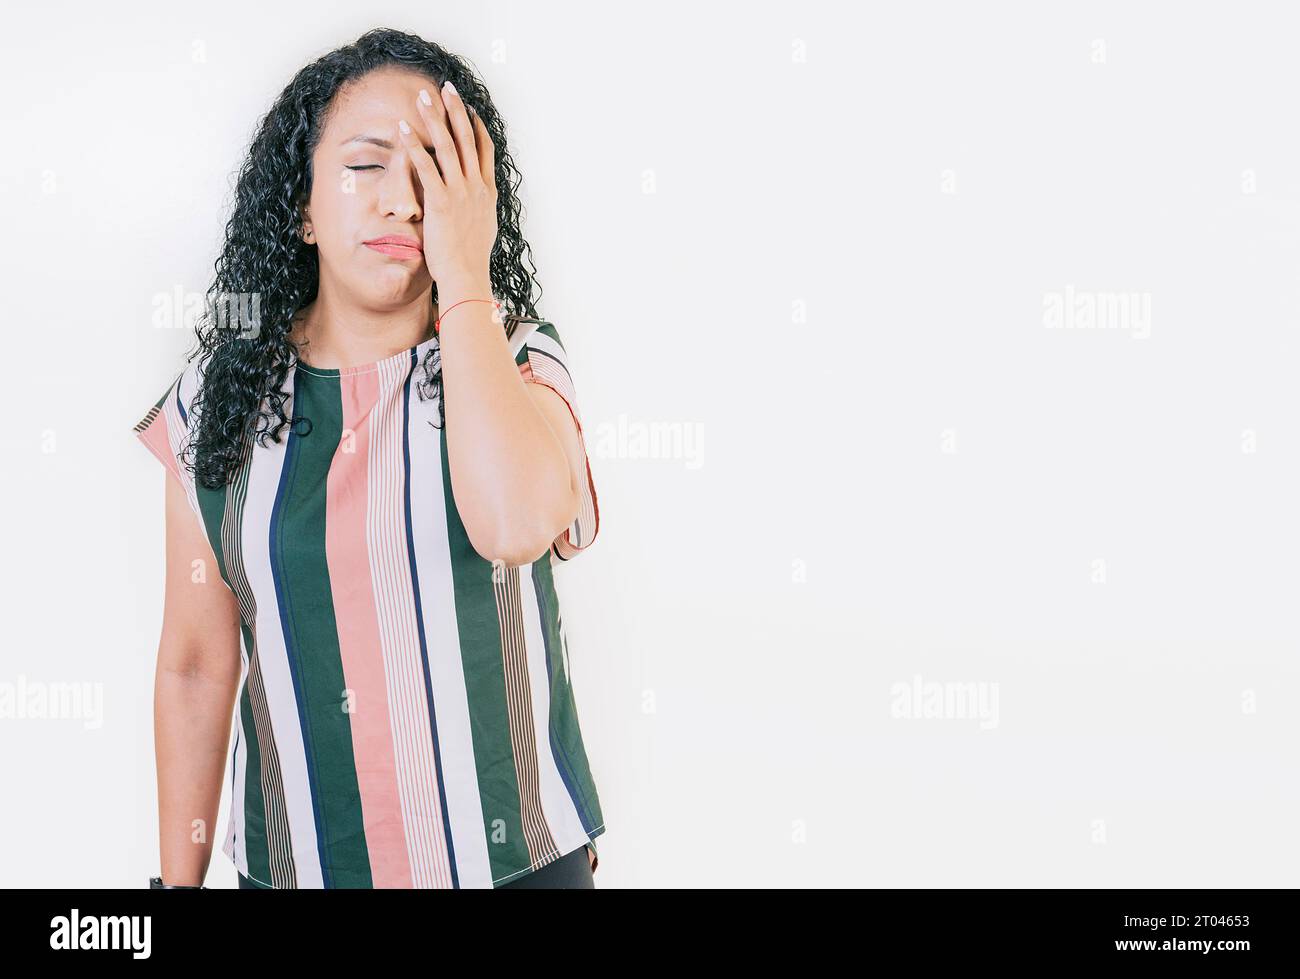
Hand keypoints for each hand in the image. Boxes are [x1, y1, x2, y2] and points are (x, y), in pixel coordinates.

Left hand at [396, 81, 497, 285]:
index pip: (486, 151)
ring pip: (448, 146)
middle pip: (468, 140)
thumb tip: (478, 205)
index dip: (477, 127)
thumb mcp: (483, 231)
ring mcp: (460, 194)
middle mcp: (476, 188)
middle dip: (456, 111)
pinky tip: (401, 128)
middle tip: (447, 88)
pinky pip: (426, 166)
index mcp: (488, 194)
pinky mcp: (441, 202)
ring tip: (423, 97)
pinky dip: (413, 145)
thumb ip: (479, 210)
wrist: (467, 278)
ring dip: (434, 118)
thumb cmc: (471, 262)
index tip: (469, 109)